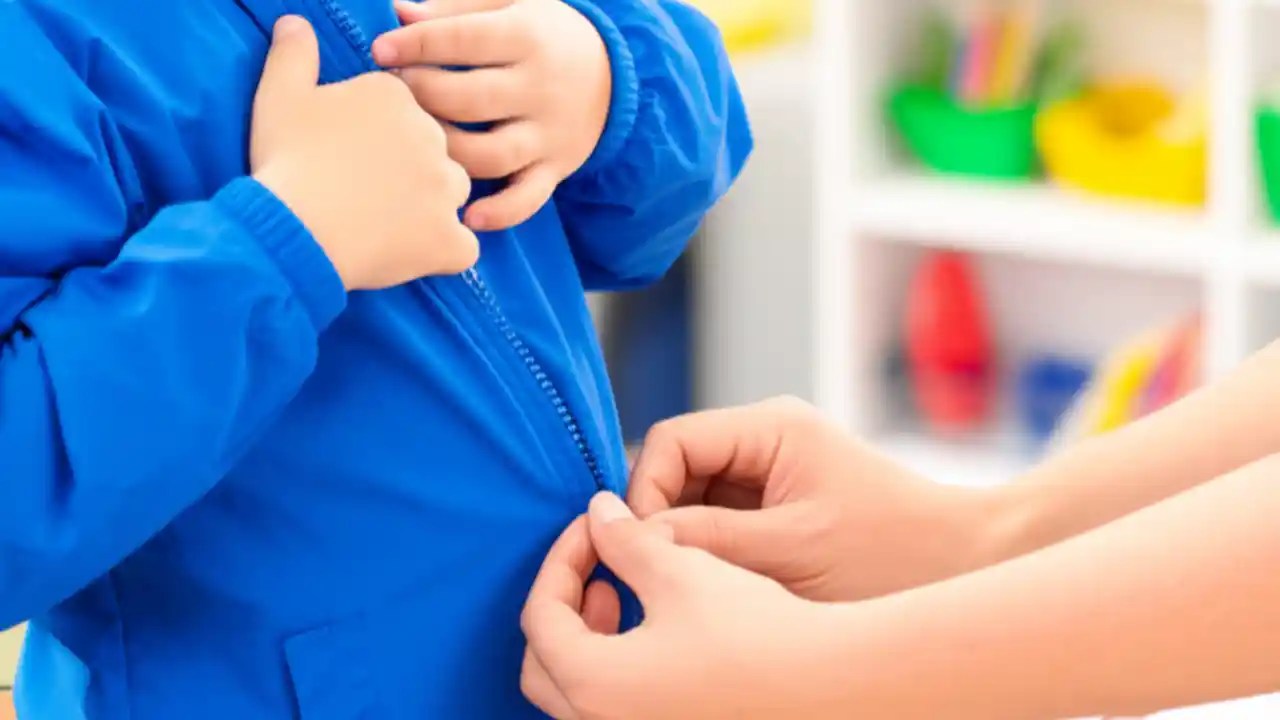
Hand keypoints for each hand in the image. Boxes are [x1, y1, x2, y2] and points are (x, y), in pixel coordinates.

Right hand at [251, 16, 477, 289]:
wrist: (295, 227)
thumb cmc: (285, 160)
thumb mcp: (279, 95)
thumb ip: (294, 54)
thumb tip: (295, 22)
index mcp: (396, 96)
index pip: (404, 111)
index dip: (378, 135)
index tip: (350, 154)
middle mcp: (432, 136)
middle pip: (433, 149)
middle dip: (409, 167)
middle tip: (366, 190)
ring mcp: (446, 189)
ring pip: (453, 192)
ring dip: (431, 206)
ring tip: (387, 221)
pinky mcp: (450, 239)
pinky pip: (463, 247)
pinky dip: (445, 253)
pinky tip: (417, 254)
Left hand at [372, 0, 611, 231]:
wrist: (617, 74)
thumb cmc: (544, 34)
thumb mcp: (511, 4)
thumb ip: (456, 8)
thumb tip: (399, 14)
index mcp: (528, 37)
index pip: (466, 40)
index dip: (418, 45)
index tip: (380, 51)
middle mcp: (541, 88)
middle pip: (471, 100)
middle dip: (424, 96)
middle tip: (396, 93)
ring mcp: (549, 135)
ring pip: (492, 154)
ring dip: (448, 151)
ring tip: (420, 142)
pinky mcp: (556, 169)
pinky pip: (528, 198)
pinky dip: (500, 213)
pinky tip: (468, 216)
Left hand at [521, 493, 842, 719]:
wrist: (832, 687)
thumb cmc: (755, 631)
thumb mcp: (681, 571)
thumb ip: (624, 541)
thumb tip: (597, 513)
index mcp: (592, 686)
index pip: (540, 616)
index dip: (561, 560)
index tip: (594, 527)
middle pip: (545, 664)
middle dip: (565, 605)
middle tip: (600, 563)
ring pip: (579, 692)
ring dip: (589, 638)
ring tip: (629, 592)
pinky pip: (618, 706)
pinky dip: (619, 668)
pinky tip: (662, 631)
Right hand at [628, 397, 995, 601]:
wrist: (966, 563)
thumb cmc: (895, 550)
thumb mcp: (792, 549)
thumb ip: (707, 538)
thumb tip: (630, 532)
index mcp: (771, 427)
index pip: (673, 441)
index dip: (644, 490)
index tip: (638, 546)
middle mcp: (766, 440)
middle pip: (677, 468)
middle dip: (658, 518)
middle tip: (649, 573)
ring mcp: (770, 474)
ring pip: (692, 499)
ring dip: (681, 538)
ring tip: (680, 584)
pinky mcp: (776, 507)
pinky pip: (718, 522)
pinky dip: (705, 553)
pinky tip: (708, 586)